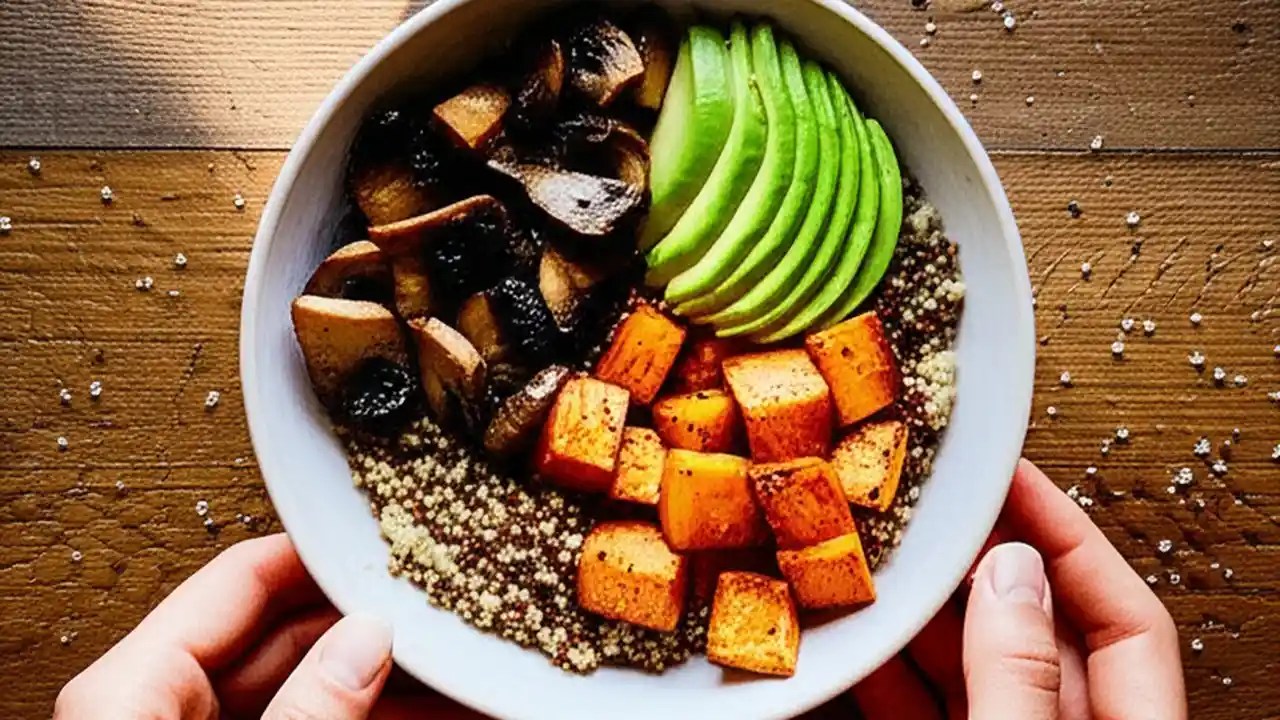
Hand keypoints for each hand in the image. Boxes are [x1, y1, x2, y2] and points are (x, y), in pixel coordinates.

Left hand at [54, 534, 477, 718]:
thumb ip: (309, 707)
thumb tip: (368, 639)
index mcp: (132, 689)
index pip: (239, 579)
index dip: (318, 550)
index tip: (385, 535)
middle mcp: (168, 707)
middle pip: (289, 633)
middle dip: (375, 622)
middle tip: (441, 609)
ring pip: (316, 684)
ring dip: (393, 676)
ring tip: (461, 664)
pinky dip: (381, 716)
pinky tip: (442, 706)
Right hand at [851, 459, 1186, 719]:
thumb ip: (1017, 673)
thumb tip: (1010, 578)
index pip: (1125, 617)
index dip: (1067, 535)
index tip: (1012, 476)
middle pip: (1039, 629)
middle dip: (980, 564)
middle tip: (934, 507)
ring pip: (975, 665)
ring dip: (924, 615)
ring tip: (884, 563)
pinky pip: (928, 707)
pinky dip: (893, 673)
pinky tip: (863, 640)